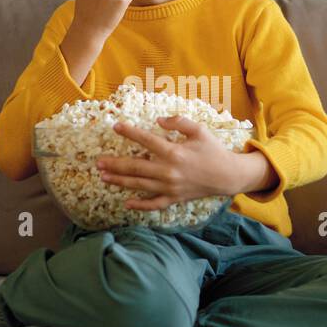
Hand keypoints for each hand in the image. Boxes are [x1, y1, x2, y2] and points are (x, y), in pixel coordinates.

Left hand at [96, 116, 240, 210]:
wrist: (227, 175)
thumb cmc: (213, 150)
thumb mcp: (199, 130)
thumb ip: (179, 122)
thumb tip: (158, 121)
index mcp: (174, 152)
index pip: (146, 141)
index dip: (130, 133)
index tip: (116, 127)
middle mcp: (168, 171)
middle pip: (135, 167)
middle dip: (115, 164)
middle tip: (98, 162)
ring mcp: (170, 187)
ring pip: (139, 185)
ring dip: (120, 181)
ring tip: (104, 178)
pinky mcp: (174, 198)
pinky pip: (154, 204)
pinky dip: (140, 205)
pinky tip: (126, 203)